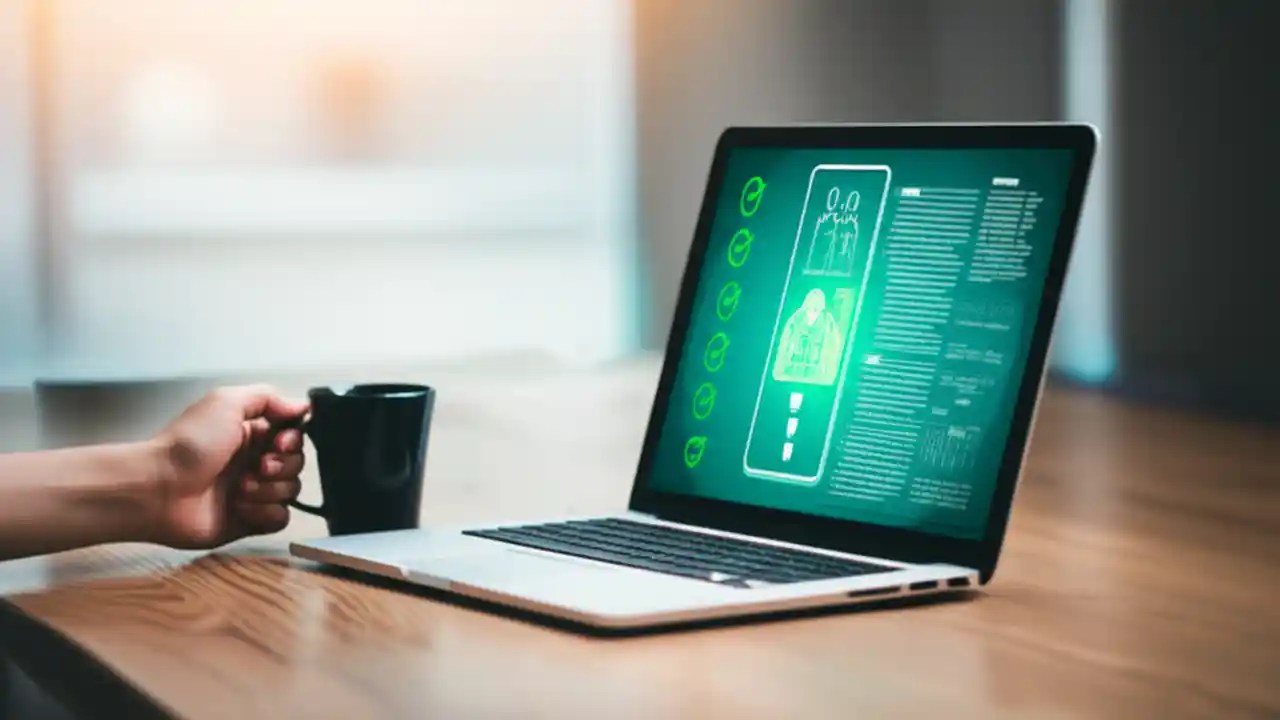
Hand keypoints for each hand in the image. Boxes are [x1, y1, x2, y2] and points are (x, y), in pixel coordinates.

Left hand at [150, 385, 309, 548]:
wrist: (158, 490)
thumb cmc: (190, 443)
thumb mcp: (226, 402)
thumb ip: (267, 397)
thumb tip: (302, 407)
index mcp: (251, 433)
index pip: (294, 434)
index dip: (293, 439)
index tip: (279, 443)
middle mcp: (255, 461)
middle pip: (297, 463)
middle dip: (282, 465)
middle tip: (256, 467)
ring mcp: (254, 492)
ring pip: (291, 491)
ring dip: (270, 489)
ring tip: (239, 489)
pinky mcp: (250, 521)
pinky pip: (280, 518)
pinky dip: (265, 513)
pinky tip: (241, 508)